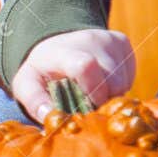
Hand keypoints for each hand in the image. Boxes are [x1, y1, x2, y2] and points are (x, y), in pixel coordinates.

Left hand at [10, 28, 135, 123]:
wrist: (55, 43)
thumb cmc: (43, 70)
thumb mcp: (28, 84)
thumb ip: (35, 101)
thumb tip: (52, 117)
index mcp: (63, 51)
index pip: (86, 67)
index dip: (93, 93)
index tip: (87, 107)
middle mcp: (90, 39)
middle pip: (111, 80)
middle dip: (102, 100)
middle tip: (86, 102)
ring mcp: (108, 39)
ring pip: (123, 82)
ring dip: (110, 95)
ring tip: (92, 91)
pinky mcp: (122, 42)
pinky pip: (130, 76)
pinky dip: (118, 86)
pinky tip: (102, 82)